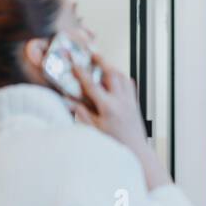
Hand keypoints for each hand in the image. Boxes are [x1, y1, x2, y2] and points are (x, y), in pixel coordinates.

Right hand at [70, 54, 168, 190]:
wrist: (135, 151)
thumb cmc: (115, 143)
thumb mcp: (93, 129)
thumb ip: (81, 112)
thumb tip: (69, 100)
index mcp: (108, 107)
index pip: (92, 84)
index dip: (81, 70)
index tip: (74, 60)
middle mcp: (121, 101)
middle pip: (111, 73)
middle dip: (101, 61)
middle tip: (92, 53)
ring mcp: (130, 101)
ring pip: (122, 76)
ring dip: (111, 67)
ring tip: (102, 63)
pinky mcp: (135, 103)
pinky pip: (129, 85)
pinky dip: (121, 78)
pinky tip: (115, 78)